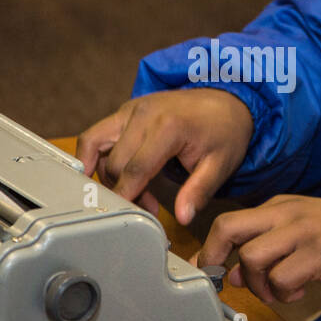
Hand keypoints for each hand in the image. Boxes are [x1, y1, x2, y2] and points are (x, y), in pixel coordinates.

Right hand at [76, 89, 252, 224]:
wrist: (226, 101)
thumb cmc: (224, 132)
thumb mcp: (220, 165)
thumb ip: (198, 191)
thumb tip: (183, 218)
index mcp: (168, 126)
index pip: (135, 169)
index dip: (128, 197)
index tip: (127, 219)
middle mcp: (143, 113)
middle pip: (114, 162)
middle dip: (123, 191)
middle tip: (146, 207)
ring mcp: (130, 109)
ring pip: (94, 145)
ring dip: (104, 174)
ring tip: (132, 193)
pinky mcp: (125, 111)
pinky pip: (97, 135)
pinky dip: (98, 158)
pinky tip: (113, 178)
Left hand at [191, 195, 320, 302]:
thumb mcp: (303, 238)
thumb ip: (268, 250)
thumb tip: (235, 274)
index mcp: (280, 206)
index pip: (229, 220)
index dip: (212, 248)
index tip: (211, 270)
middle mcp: (287, 213)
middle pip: (228, 227)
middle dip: (215, 257)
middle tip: (225, 282)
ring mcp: (303, 230)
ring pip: (253, 258)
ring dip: (260, 285)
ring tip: (280, 291)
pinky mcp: (320, 252)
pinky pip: (281, 278)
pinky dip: (284, 293)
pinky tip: (299, 292)